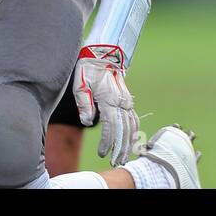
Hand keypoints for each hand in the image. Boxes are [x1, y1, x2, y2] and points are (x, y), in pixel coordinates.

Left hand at [72, 44, 138, 165]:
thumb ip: (84, 104)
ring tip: (123, 156)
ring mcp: (126, 100)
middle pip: (124, 130)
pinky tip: (132, 141)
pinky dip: (134, 131)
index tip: (103, 153)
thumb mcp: (81, 84)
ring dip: (129, 142)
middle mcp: (121, 101)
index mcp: (109, 99)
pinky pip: (134, 118)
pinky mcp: (127, 99)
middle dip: (120, 148)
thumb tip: (86, 122)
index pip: (110, 126)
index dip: (107, 141)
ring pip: (131, 126)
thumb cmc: (89, 68)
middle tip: (115, 162)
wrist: (103, 53)